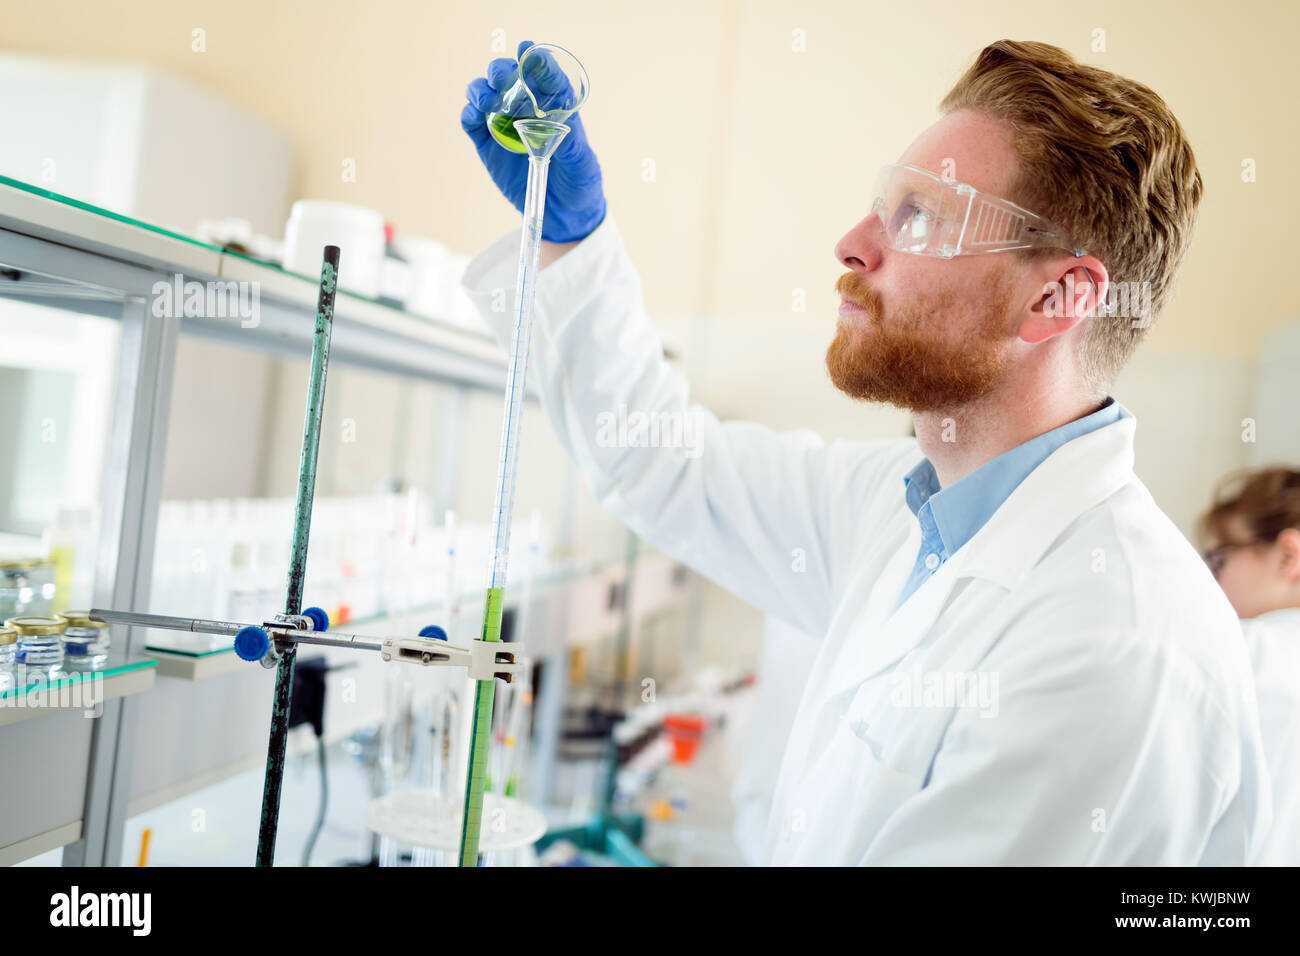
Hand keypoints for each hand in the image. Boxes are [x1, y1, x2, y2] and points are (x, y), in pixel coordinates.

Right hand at [461, 41, 606, 242]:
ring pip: (484, 94)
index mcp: (554, 104)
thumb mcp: (582, 161)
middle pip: (507, 76)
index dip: (535, 59)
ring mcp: (504, 125)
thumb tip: (556, 121)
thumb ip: (570, 141)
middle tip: (501, 78)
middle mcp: (526, 108)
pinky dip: (469, 113)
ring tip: (488, 102)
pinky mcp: (487, 144)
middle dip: (501, 70)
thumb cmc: (580, 182)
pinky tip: (474, 115)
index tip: (527, 50)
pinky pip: (471, 122)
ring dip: (481, 90)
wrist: (565, 216)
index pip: (544, 74)